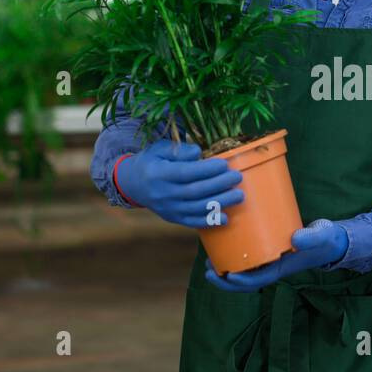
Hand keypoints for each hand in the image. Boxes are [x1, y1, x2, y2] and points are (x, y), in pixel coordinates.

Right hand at [116, 139, 242, 227]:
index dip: (206, 170)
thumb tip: (198, 153)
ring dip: (220, 203)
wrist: (133, 184)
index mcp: (159, 174)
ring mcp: (168, 209)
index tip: (224, 164)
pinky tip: (226, 218)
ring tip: (239, 195)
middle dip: (219, 185)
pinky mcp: (173, 218)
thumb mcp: (160, 149)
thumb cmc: (151, 162)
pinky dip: (209, 222)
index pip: (186, 173)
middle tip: (237, 177)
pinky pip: (192, 222)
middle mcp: (163, 194)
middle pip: (195, 191)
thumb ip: (179, 150)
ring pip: (197, 208)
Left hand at [204, 219, 348, 291]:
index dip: (242, 281)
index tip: (228, 275)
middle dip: (225, 279)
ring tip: (209, 261)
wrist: (330, 239)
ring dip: (225, 269)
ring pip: (243, 270)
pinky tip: (223, 244)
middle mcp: (272, 266)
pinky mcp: (267, 248)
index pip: (258, 280)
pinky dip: (234, 255)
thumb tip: (295, 239)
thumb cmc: (325, 239)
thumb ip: (310, 237)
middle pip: (245, 280)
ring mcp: (269, 259)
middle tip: (208, 270)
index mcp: (282, 268)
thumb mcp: (320, 237)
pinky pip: (247, 257)